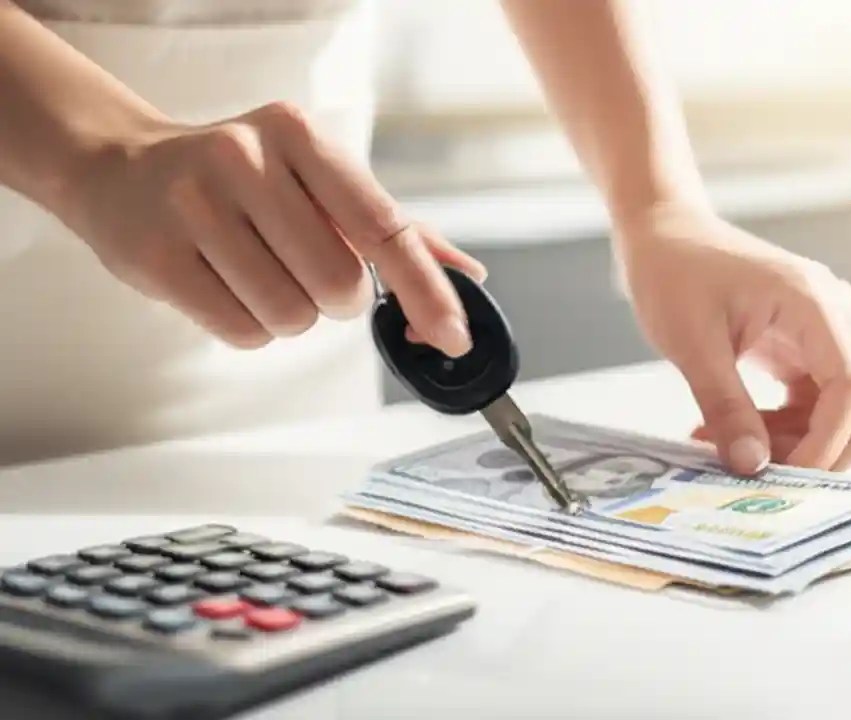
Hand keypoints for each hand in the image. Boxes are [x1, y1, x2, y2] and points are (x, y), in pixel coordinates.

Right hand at [59, 102, 484, 353]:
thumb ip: (392, 227)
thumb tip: (467, 274)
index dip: (424, 288)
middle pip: (338, 286)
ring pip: (291, 316)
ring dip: (289, 314)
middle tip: (300, 266)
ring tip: (255, 270)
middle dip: (334, 297)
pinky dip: (249, 326)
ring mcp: (194, 204)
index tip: (453, 335)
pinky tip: (223, 284)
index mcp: (299, 134)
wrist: (122, 170)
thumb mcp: (317, 180)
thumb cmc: (244, 181)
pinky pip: (242, 332)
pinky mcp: (155, 256)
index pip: (382, 225)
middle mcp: (246, 158)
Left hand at [616, 203, 850, 473]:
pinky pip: (821, 400)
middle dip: (840, 448)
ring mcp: (827, 330)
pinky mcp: (809, 345)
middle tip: (782, 478)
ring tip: (738, 450)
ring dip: (807, 441)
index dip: (827, 442)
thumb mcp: (691, 343)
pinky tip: (740, 432)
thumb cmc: (673, 273)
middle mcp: (836, 314)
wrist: (664, 234)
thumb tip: (751, 467)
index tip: (784, 479)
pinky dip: (791, 427)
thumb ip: (725, 406)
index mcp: (814, 303)